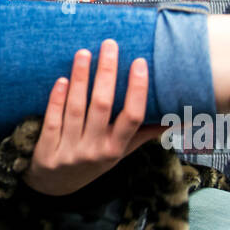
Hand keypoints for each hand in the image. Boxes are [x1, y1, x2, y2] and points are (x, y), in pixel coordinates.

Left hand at [24, 39, 166, 195]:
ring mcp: (70, 151)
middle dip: (107, 73)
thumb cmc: (94, 160)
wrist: (55, 185)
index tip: (139, 62)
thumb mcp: (121, 151)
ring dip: (80, 79)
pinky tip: (61, 79)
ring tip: (84, 52)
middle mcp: (95, 150)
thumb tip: (181, 116)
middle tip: (110, 44)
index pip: (132, 116)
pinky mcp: (47, 150)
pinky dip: (57, 99)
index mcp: (116, 148)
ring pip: (76, 109)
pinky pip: (53, 121)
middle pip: (102, 106)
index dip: (137, 90)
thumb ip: (145, 133)